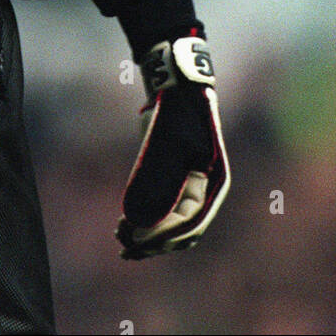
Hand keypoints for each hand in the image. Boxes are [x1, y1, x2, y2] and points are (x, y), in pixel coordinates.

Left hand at [116, 35, 229, 258]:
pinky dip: (147, 226)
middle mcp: (206, 192)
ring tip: (121, 241)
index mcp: (214, 183)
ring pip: (173, 229)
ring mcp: (191, 189)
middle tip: (124, 247)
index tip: (136, 239)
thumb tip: (139, 219)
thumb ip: (157, 178)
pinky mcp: (174, 185)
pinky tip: (125, 229)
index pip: (190, 221)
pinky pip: (164, 216)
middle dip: (153, 243)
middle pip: (182, 232)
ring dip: (149, 239)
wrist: (178, 88)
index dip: (162, 235)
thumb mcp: (168, 141)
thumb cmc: (177, 110)